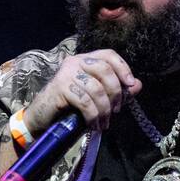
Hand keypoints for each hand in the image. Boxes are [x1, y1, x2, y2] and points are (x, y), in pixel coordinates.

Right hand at [23, 49, 141, 135]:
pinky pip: (85, 102)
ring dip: (104, 110)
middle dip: (115, 93)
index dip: (123, 68)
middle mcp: (75, 62)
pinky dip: (93, 116)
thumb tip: (138, 85)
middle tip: (116, 111)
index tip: (130, 85)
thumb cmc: (68, 107)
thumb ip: (116, 89)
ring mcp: (66, 74)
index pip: (109, 55)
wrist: (41, 118)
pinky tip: (94, 125)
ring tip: (103, 123)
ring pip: (96, 89)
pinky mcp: (60, 88)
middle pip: (105, 70)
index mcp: (85, 60)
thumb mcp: (95, 97)